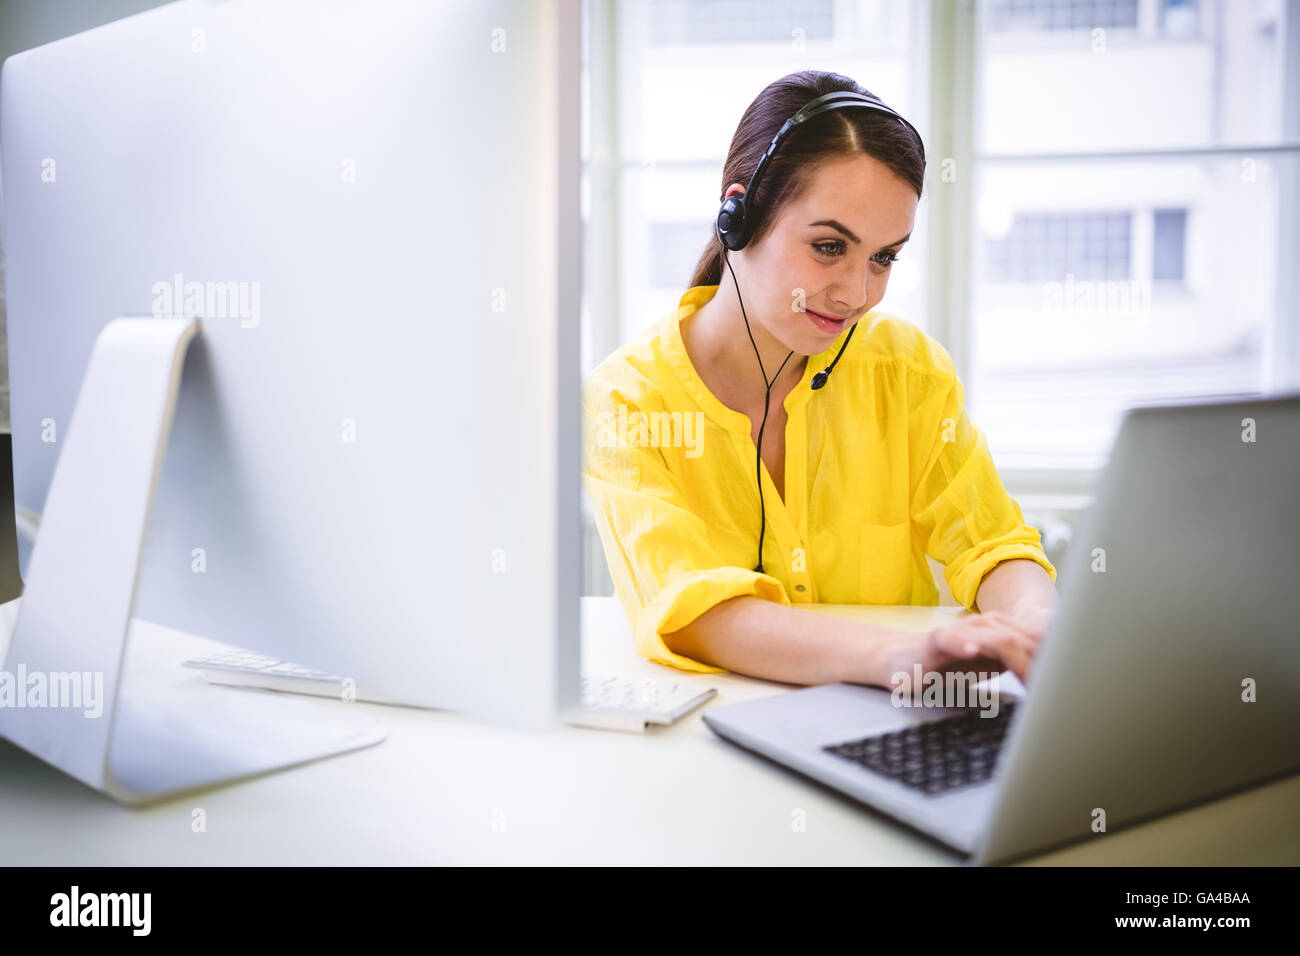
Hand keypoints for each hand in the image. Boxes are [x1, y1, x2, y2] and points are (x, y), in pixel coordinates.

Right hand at [870, 608, 1049, 690]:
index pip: (1031, 639)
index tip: (1067, 673)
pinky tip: (975, 651)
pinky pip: (951, 639)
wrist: (901, 661)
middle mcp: (982, 626)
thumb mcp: (986, 666)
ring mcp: (959, 632)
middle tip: (1055, 678)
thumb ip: (1014, 663)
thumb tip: (1048, 673)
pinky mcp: (935, 640)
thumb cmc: (944, 666)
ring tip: (1028, 670)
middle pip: (1018, 637)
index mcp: (998, 632)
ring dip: (1011, 653)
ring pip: (991, 637)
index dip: (1051, 655)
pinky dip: (964, 644)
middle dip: (1038, 657)